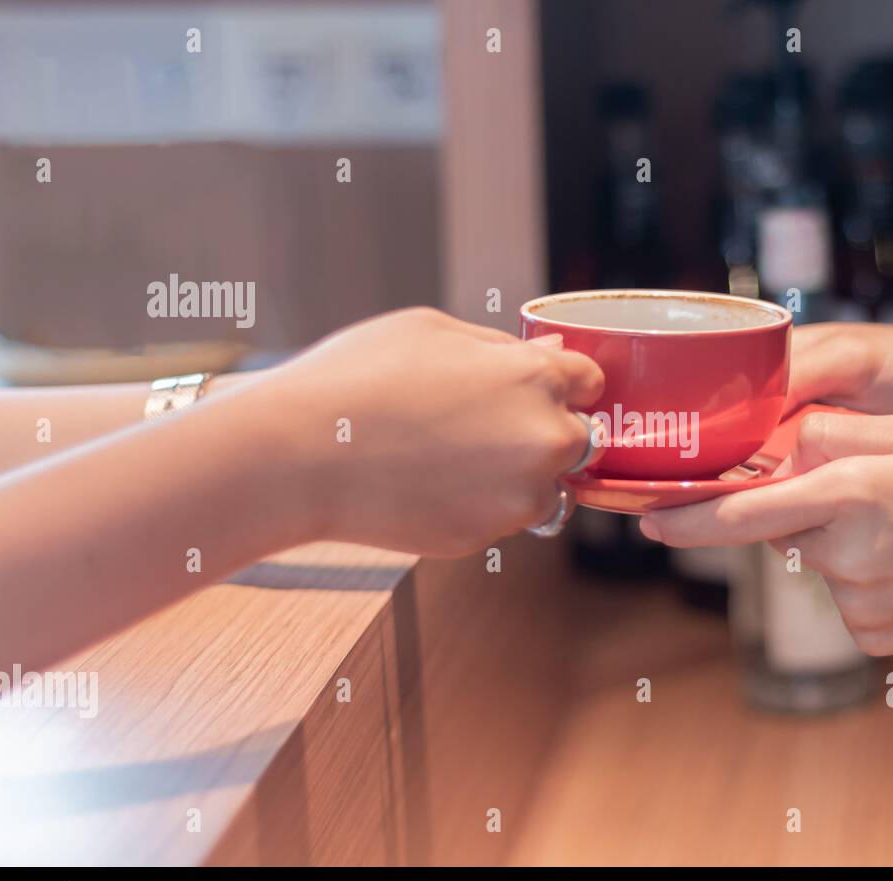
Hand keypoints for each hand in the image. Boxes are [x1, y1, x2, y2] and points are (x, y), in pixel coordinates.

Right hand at [261, 307, 602, 555]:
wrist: (300, 454)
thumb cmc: (358, 378)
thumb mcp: (433, 331)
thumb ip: (504, 347)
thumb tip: (554, 355)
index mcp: (536, 378)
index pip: (591, 382)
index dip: (564, 384)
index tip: (536, 389)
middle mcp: (543, 440)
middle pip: (581, 441)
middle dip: (546, 434)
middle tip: (487, 429)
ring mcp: (519, 496)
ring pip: (545, 489)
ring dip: (516, 478)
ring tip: (450, 459)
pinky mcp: (486, 536)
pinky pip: (502, 519)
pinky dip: (480, 507)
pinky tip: (430, 486)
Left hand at [640, 411, 892, 656]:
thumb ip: (841, 436)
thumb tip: (785, 453)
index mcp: (854, 497)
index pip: (745, 514)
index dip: (688, 520)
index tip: (647, 523)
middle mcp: (847, 556)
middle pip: (792, 530)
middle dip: (816, 511)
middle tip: (884, 502)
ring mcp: (859, 605)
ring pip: (823, 564)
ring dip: (847, 545)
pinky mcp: (874, 639)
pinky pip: (848, 600)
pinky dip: (869, 581)